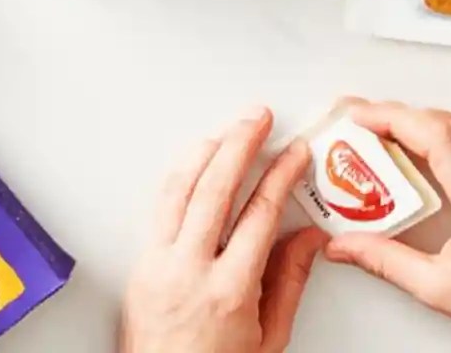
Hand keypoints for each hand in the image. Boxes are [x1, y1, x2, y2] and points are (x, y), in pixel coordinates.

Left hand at [121, 109, 327, 352]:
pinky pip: (159, 208)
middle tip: (258, 120)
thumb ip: (290, 282)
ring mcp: (158, 266)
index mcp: (230, 291)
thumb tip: (310, 237)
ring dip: (205, 152)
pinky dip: (178, 178)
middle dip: (241, 145)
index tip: (295, 154)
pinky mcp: (140, 266)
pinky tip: (192, 162)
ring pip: (180, 191)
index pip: (260, 213)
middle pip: (216, 189)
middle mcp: (189, 272)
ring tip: (226, 130)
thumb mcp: (269, 338)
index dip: (282, 175)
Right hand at [324, 101, 450, 352]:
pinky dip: (441, 135)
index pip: (439, 138)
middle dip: (398, 114)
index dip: (395, 119)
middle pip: (448, 123)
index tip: (362, 116)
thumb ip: (386, 261)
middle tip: (361, 120)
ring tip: (382, 131)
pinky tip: (419, 148)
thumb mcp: (440, 289)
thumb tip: (348, 245)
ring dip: (420, 122)